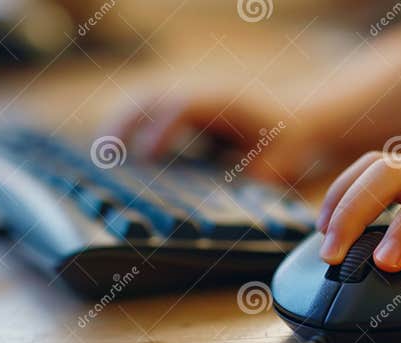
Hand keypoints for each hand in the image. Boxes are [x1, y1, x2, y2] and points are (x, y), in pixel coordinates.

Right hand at [103, 91, 317, 182]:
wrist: (300, 115)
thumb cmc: (292, 136)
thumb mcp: (286, 156)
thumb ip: (268, 172)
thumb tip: (246, 189)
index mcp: (227, 102)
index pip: (185, 106)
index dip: (162, 126)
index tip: (147, 154)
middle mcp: (205, 96)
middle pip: (154, 97)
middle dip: (125, 123)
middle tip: (105, 154)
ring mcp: (193, 100)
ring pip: (145, 102)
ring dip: (120, 125)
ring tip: (100, 157)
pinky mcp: (185, 113)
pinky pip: (148, 113)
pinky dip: (128, 130)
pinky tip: (115, 156)